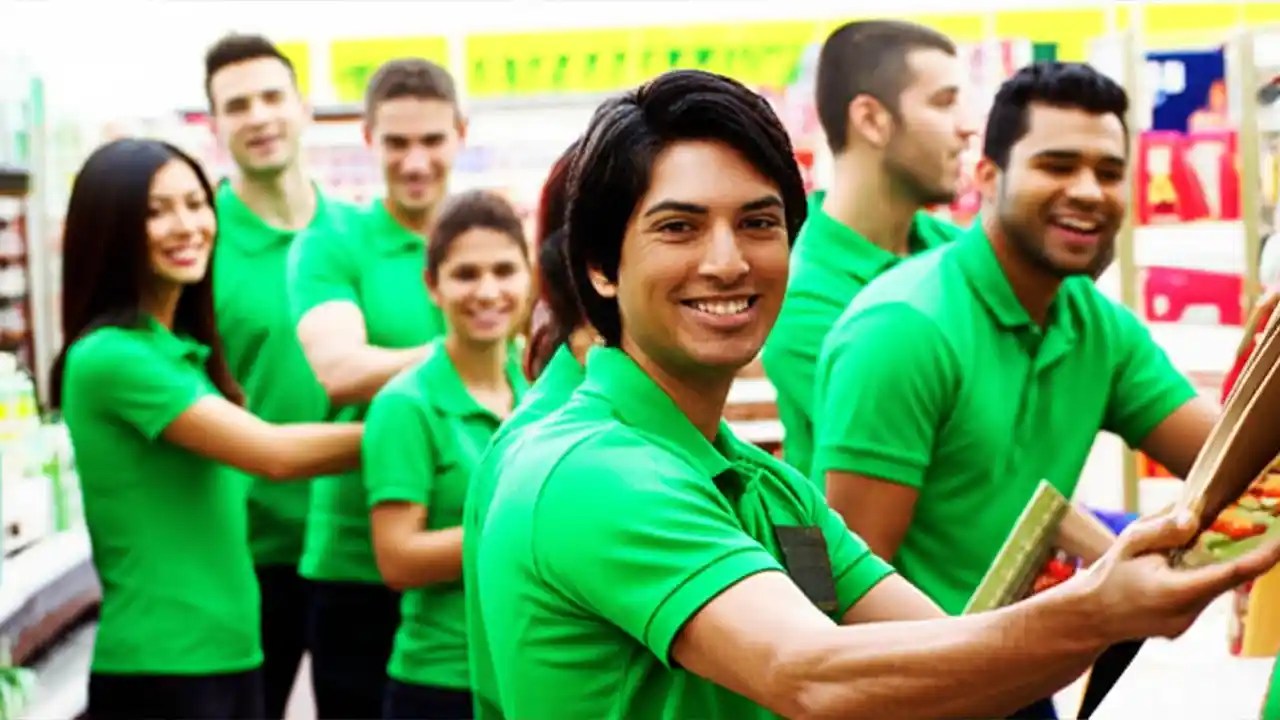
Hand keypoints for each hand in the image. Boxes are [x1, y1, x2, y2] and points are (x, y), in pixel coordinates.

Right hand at [1074, 508, 1279, 643]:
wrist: (1088, 617)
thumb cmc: (1106, 576)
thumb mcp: (1128, 543)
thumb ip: (1163, 529)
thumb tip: (1195, 517)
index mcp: (1175, 592)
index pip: (1230, 573)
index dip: (1261, 558)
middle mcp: (1186, 612)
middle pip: (1224, 578)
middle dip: (1235, 553)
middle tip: (1245, 528)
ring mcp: (1186, 623)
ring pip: (1213, 587)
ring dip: (1212, 565)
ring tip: (1189, 548)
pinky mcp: (1182, 625)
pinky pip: (1201, 596)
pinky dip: (1199, 577)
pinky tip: (1177, 566)